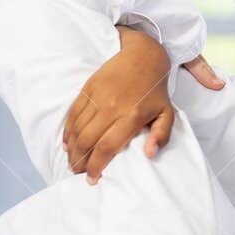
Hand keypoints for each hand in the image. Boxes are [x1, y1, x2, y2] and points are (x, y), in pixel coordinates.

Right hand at [63, 29, 224, 181]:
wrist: (143, 55)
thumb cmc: (156, 90)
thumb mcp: (167, 114)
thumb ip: (161, 136)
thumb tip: (149, 155)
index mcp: (131, 116)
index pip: (107, 147)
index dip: (96, 165)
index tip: (92, 179)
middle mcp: (111, 108)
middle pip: (88, 141)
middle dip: (80, 161)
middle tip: (77, 173)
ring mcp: (97, 97)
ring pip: (77, 128)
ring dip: (71, 148)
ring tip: (71, 162)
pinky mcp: (88, 88)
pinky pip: (73, 113)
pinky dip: (68, 130)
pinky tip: (67, 143)